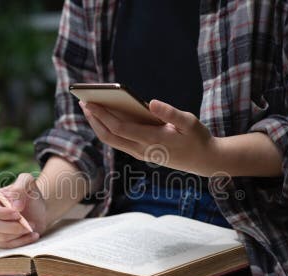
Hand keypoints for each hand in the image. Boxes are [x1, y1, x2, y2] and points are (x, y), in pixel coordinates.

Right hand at [0, 173, 46, 248]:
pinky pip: (7, 246)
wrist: (36, 209)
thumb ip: (20, 187)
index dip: (1, 213)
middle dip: (12, 226)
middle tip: (29, 223)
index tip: (18, 214)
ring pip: (0, 238)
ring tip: (33, 226)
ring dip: (19, 234)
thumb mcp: (27, 183)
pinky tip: (33, 235)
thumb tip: (15, 206)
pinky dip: (22, 242)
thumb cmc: (29, 194)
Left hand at [81, 100, 215, 175]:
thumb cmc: (197, 138)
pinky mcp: (142, 153)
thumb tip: (151, 102)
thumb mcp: (189, 122)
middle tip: (83, 102)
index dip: (102, 115)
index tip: (90, 102)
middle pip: (109, 136)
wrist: (204, 161)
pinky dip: (108, 129)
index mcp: (152, 140)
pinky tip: (104, 117)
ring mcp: (140, 153)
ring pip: (112, 141)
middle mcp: (142, 150)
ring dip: (98, 125)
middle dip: (94, 119)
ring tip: (90, 108)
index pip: (119, 128)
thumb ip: (170, 113)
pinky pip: (119, 141)